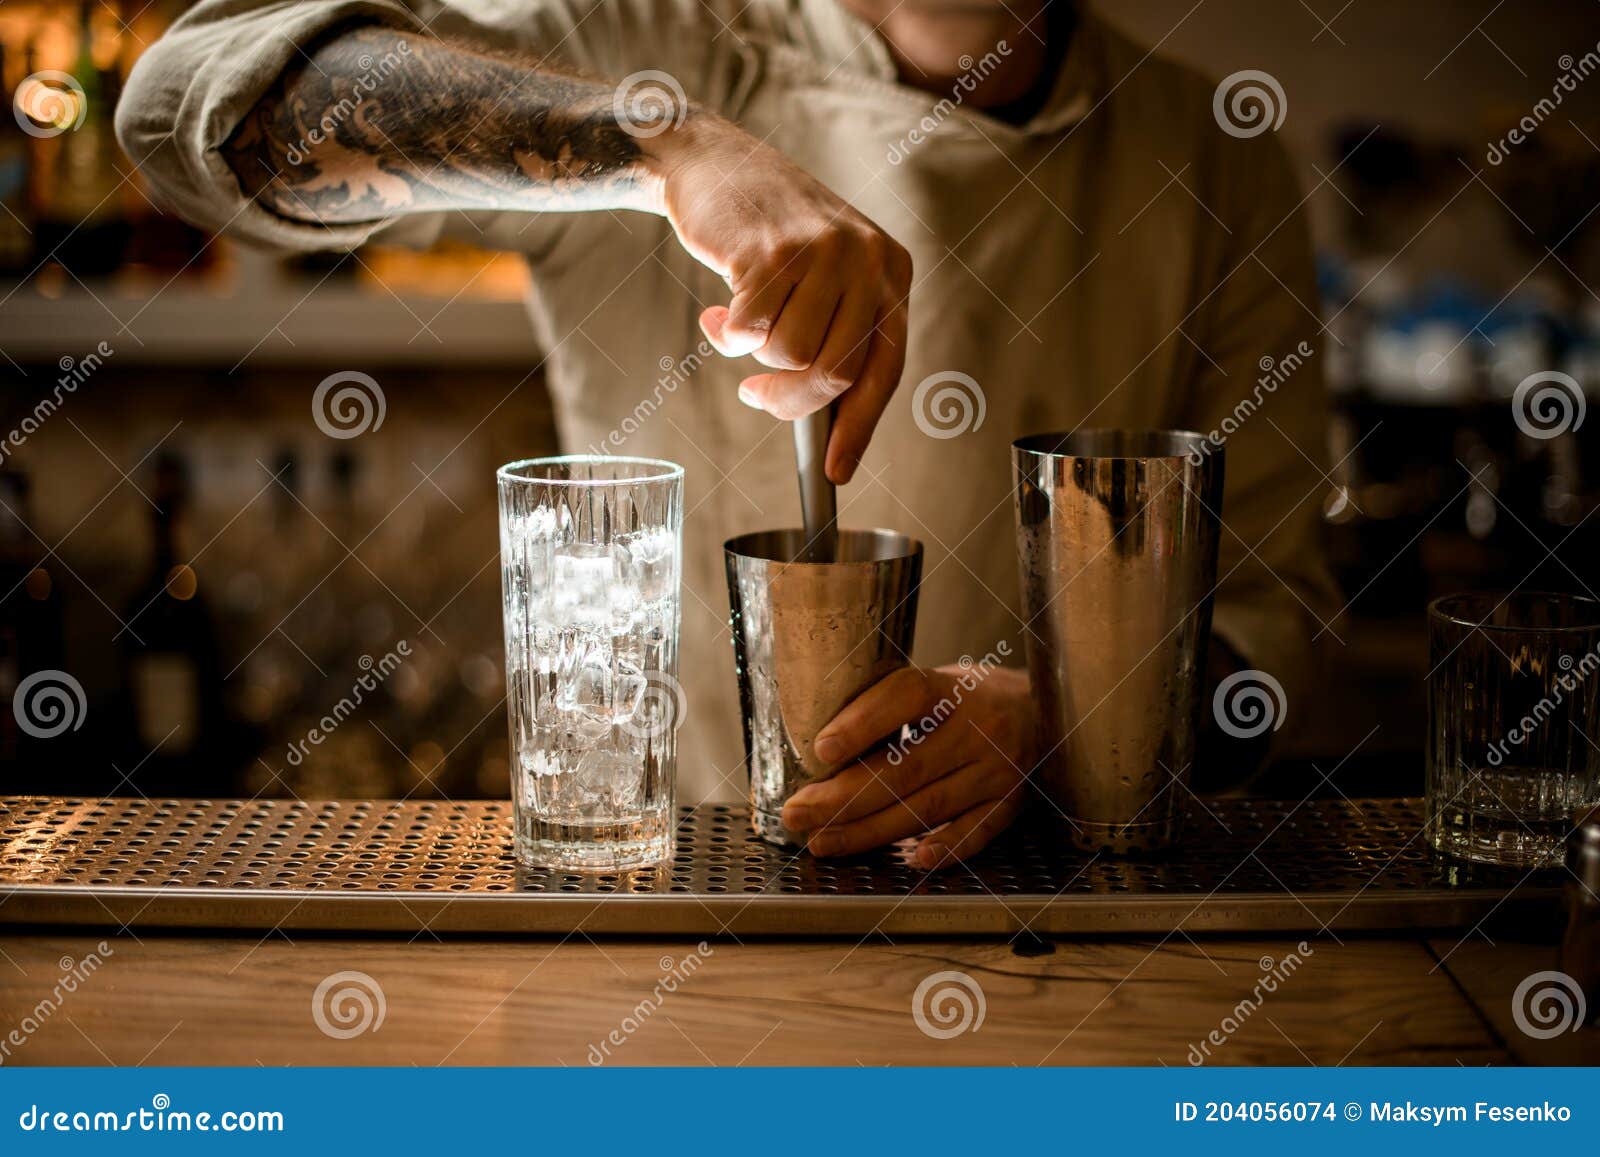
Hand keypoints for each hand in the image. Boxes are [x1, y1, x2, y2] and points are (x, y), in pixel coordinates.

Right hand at [657, 117, 910, 483]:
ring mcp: (823, 251)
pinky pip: (749, 333)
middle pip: (835, 375)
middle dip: (788, 400)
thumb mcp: (825, 276)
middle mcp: (868, 260)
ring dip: (755, 357)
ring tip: (740, 324)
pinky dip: (727, 334)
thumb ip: (835, 334)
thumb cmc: (767, 235)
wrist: (714, 165)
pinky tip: (719, 308)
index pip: (886, 369)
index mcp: (891, 272)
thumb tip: (823, 427)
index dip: (859, 427)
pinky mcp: (773, 250)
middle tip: (755, 394)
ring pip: (790, 357)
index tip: (836, 471)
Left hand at [780, 664, 1035, 867]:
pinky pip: (975, 833)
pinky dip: (944, 849)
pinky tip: (910, 859)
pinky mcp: (1010, 805)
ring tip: (823, 841)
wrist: (1047, 714)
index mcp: (952, 688)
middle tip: (798, 813)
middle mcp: (978, 729)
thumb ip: (890, 704)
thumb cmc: (972, 698)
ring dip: (869, 830)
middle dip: (843, 796)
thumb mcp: (936, 681)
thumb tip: (822, 746)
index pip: (905, 699)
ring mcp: (997, 771)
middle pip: (905, 768)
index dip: (861, 724)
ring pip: (927, 807)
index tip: (821, 749)